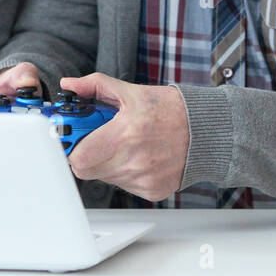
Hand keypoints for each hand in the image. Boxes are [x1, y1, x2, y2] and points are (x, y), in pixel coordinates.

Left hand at [62, 73, 187, 201]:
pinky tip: (139, 156)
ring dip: (106, 163)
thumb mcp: (131, 92)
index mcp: (126, 133)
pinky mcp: (152, 191)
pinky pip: (124, 186)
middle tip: (97, 139)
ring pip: (104, 178)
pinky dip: (125, 173)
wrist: (205, 130)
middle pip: (86, 170)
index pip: (79, 157)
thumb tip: (70, 84)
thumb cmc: (170, 109)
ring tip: (124, 144)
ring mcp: (144, 179)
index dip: (72, 147)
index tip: (74, 136)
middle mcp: (134, 160)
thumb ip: (95, 86)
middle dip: (86, 153)